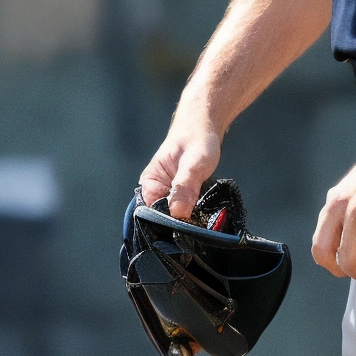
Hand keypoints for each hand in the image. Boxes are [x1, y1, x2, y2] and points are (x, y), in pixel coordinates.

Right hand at [140, 96, 221, 221]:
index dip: (168, 223)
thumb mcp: (193, 163)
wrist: (205, 127)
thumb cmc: (196, 139)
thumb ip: (184, 187)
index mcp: (149, 184)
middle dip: (182, 223)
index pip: (152, 214)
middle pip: (166, 218)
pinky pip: (188, 211)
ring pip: (179, 216)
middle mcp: (156, 192)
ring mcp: (170, 195)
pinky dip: (197, 212)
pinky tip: (207, 213)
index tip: (186, 228)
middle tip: (200, 226)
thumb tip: (178, 213)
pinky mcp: (183, 196)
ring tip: (205, 220)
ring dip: (192, 219)